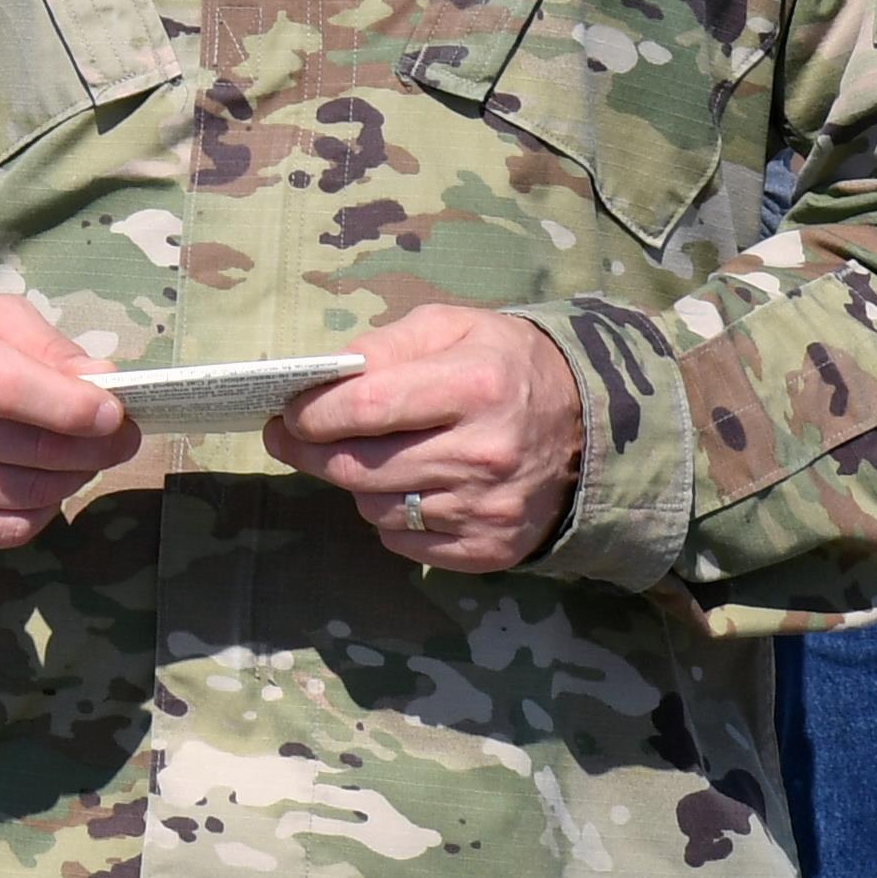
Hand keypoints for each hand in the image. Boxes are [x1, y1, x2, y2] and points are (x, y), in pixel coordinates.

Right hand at [0, 290, 130, 546]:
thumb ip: (48, 346)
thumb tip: (105, 383)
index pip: (9, 388)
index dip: (71, 407)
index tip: (116, 413)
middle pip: (29, 448)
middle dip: (95, 447)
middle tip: (123, 437)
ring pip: (26, 494)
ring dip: (73, 478)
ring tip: (84, 457)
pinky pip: (7, 529)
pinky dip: (42, 511)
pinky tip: (46, 484)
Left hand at [270, 304, 582, 571]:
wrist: (590, 428)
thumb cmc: (506, 365)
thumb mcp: (454, 327)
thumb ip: (386, 345)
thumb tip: (324, 376)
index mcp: (474, 387)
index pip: (367, 407)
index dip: (314, 412)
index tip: (286, 410)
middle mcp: (482, 454)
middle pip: (360, 466)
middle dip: (310, 450)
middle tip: (288, 436)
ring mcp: (487, 509)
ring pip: (376, 508)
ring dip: (355, 484)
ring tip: (365, 456)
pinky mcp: (490, 549)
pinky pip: (404, 542)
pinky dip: (391, 518)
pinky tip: (407, 488)